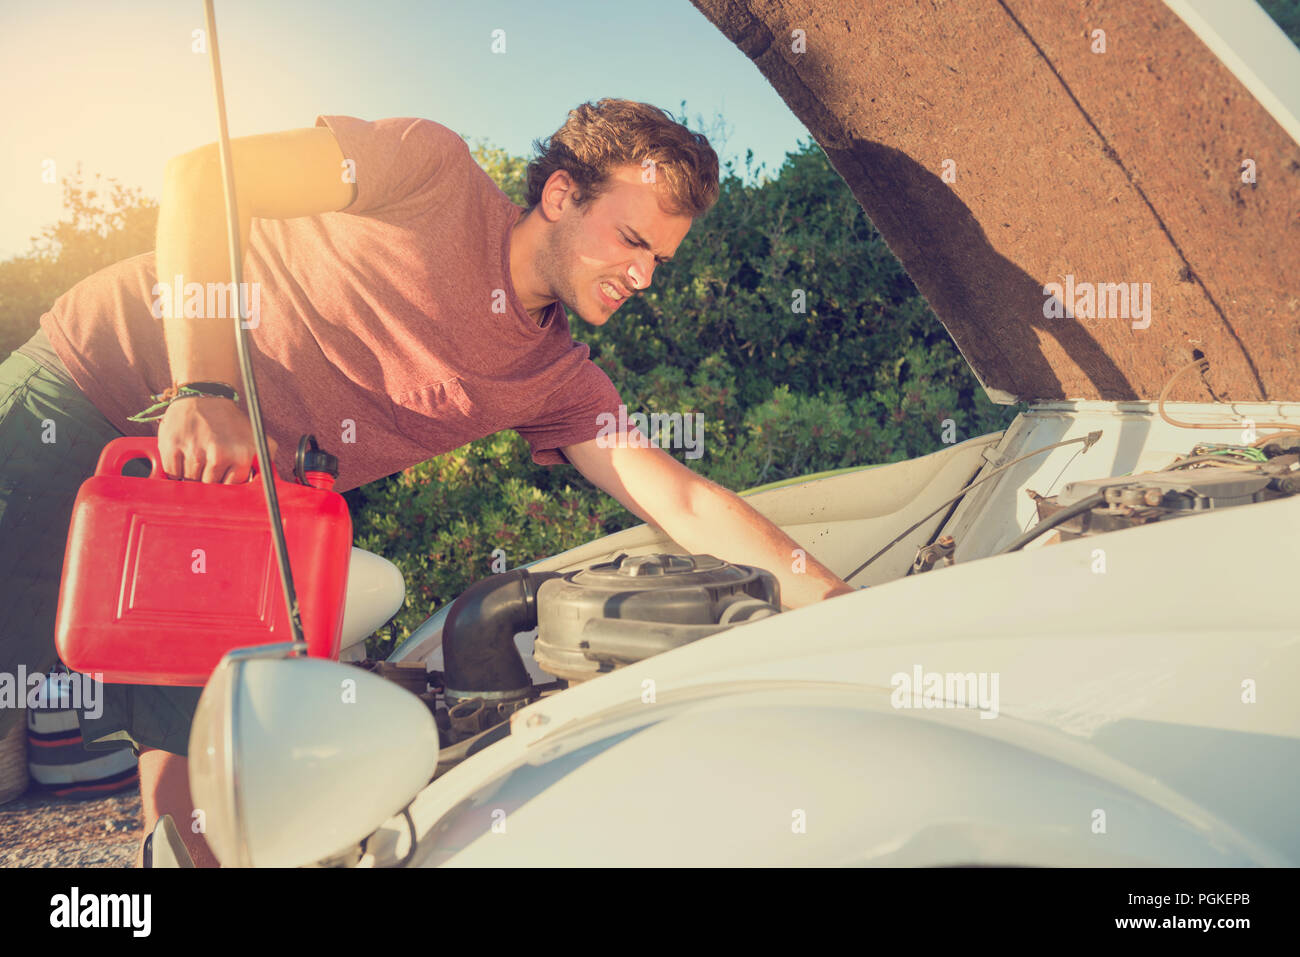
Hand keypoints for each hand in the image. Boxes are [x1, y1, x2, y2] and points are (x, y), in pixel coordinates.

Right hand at [157, 396, 278, 482]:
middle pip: (209, 485)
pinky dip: (175, 470)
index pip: (231, 487)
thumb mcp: (257, 437)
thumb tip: (266, 481)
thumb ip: (267, 459)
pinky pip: (172, 473)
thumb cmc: (231, 421)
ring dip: (191, 474)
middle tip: (207, 466)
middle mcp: (219, 454)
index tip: (221, 479)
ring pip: (190, 481)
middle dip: (208, 479)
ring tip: (197, 457)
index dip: (225, 484)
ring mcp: (194, 451)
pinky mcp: (172, 447)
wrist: (205, 396)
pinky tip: (183, 457)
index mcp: (242, 455)